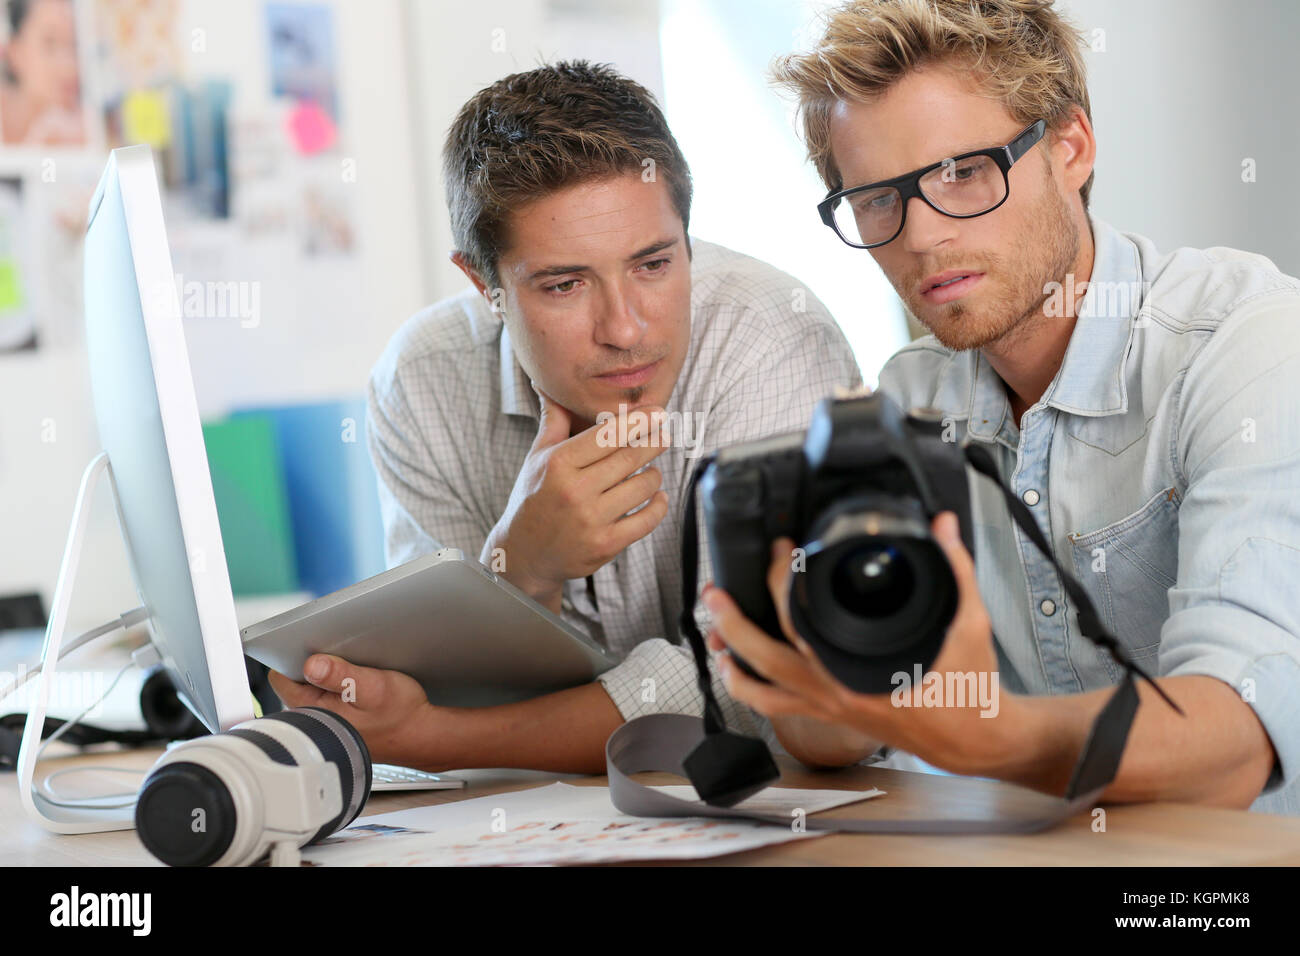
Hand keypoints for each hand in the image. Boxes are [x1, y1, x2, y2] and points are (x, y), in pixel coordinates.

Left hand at [267, 654, 452, 768]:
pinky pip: (325, 692)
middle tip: (339, 656)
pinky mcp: (335, 717)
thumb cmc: (400, 716)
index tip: (309, 643)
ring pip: (311, 684)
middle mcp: (313, 717)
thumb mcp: (373, 688)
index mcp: (313, 711)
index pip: (281, 677)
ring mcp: (323, 719)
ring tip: (351, 670)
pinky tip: (357, 683)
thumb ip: (342, 675)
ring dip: (327, 672)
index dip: (290, 655)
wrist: (420, 736)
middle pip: (295, 678)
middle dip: (312, 661)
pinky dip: (337, 682)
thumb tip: (312, 664)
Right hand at [482, 389, 670, 608]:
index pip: (608, 435)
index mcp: (559, 464)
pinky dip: (658, 505)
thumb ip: (552, 421)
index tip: (657, 412)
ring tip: (652, 470)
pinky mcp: (605, 545)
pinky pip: (647, 520)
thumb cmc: (533, 499)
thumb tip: (548, 384)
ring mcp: (592, 520)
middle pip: (630, 457)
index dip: (638, 421)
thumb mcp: (536, 457)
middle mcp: (576, 491)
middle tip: (665, 433)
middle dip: (654, 442)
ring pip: (643, 486)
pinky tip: (658, 496)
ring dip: (654, 475)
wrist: (523, 554)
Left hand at [705, 512, 1024, 777]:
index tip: (781, 550)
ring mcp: (829, 706)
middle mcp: (836, 688)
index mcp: (861, 664)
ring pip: (762, 690)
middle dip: (734, 621)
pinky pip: (776, 709)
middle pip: (766, 655)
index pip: (803, 619)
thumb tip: (943, 525)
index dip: (782, 580)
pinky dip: (750, 690)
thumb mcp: (969, 620)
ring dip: (732, 659)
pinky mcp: (831, 716)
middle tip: (718, 592)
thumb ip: (955, 567)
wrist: (973, 737)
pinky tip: (736, 671)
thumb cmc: (969, 685)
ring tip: (713, 632)